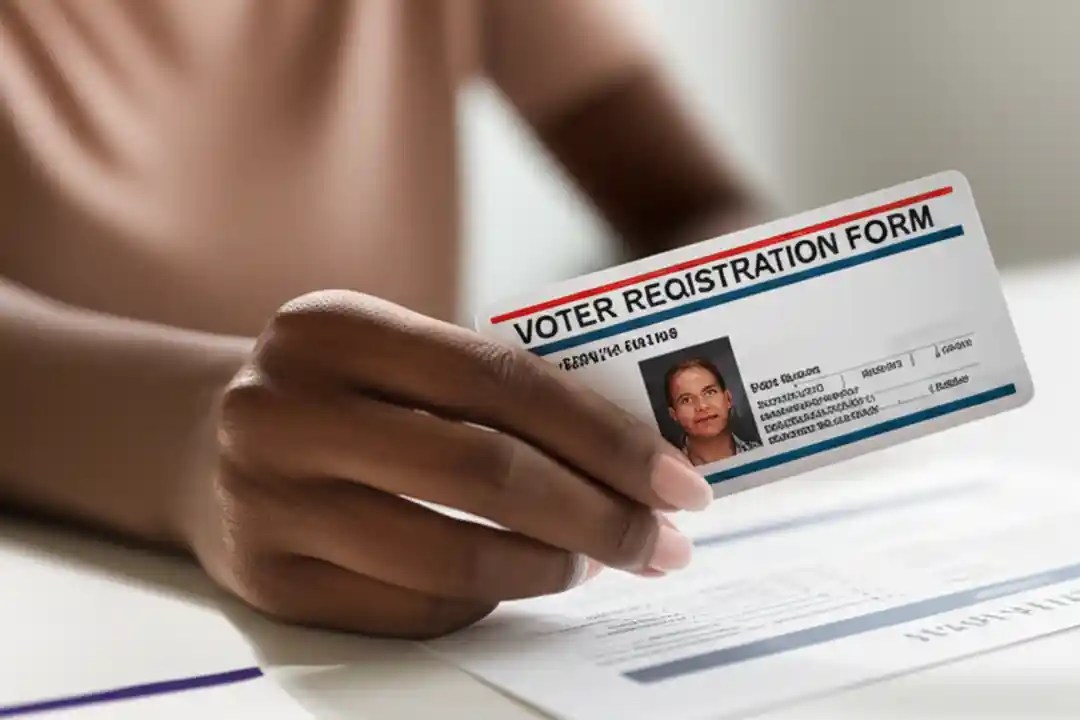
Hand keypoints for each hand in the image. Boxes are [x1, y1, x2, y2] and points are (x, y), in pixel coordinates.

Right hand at [180, 290, 711, 637]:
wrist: (199, 437)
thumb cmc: (342, 393)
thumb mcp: (396, 356)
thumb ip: (497, 389)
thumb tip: (639, 455)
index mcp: (333, 327)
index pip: (503, 381)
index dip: (606, 436)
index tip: (680, 479)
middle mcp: (284, 408)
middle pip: (484, 473)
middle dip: (600, 515)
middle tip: (665, 542)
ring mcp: (266, 501)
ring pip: (452, 558)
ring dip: (552, 568)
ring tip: (598, 561)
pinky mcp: (268, 582)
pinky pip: (413, 610)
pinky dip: (487, 601)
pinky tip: (520, 580)